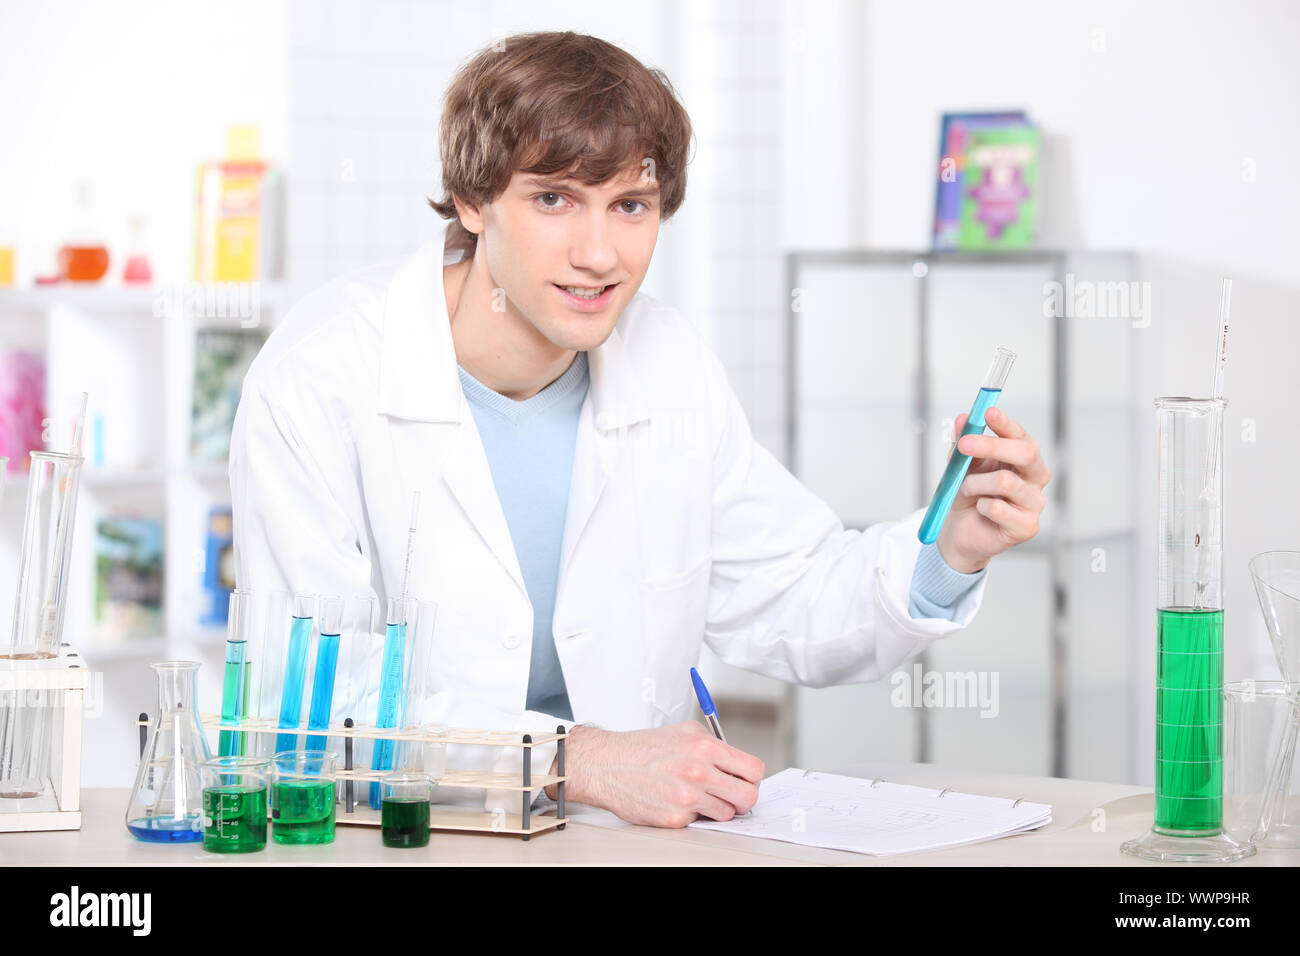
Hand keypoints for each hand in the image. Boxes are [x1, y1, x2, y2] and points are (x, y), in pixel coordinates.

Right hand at [545, 722, 763, 827]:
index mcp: (705, 747)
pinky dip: (692, 815)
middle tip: (731, 796)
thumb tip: (738, 765)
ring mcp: (687, 797)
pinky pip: (699, 822)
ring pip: (726, 813)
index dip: (751, 778)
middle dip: (743, 799)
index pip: (753, 769)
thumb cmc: (643, 748)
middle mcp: (699, 771)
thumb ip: (715, 746)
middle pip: (748, 797)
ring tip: (698, 796)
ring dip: (717, 808)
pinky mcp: (674, 818)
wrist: (607, 764)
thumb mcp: (685, 732)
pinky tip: (675, 801)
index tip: (744, 780)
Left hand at [935, 406, 1050, 572]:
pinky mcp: (1027, 526)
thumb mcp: (960, 464)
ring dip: (976, 483)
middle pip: (1026, 453)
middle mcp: (1035, 477)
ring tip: (967, 489)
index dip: (1005, 423)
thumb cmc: (967, 495)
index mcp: (1023, 457)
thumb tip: (961, 419)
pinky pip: (998, 509)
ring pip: (1006, 481)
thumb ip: (962, 442)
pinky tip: (979, 510)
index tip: (987, 412)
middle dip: (992, 446)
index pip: (1020, 435)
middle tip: (964, 445)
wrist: (959, 532)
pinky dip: (980, 506)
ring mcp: (1034, 502)